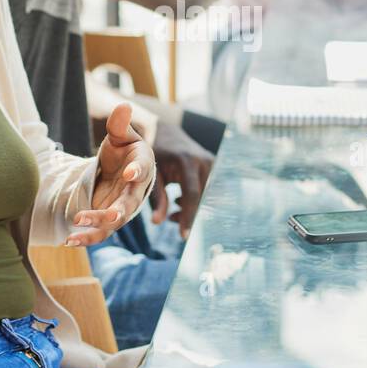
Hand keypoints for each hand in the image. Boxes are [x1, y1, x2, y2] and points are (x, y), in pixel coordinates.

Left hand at [67, 103, 155, 245]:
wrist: (120, 169)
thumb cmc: (122, 149)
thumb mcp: (119, 135)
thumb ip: (119, 124)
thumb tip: (123, 105)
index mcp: (142, 165)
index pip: (143, 169)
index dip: (138, 171)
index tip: (130, 173)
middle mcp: (135, 191)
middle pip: (130, 203)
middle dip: (121, 211)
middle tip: (112, 216)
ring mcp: (123, 208)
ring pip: (113, 222)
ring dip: (97, 226)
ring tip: (78, 221)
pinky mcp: (109, 220)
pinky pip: (100, 232)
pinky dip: (86, 238)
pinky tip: (68, 240)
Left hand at [150, 119, 213, 238]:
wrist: (164, 131)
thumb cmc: (153, 154)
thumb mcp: (152, 175)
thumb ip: (156, 199)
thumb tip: (157, 223)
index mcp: (187, 161)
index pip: (192, 195)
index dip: (188, 217)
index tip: (183, 237)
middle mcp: (204, 161)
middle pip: (202, 199)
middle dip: (189, 214)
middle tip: (172, 219)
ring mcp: (212, 163)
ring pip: (206, 196)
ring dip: (191, 207)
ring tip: (173, 209)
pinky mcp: (214, 166)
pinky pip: (207, 190)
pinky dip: (195, 200)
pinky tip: (179, 201)